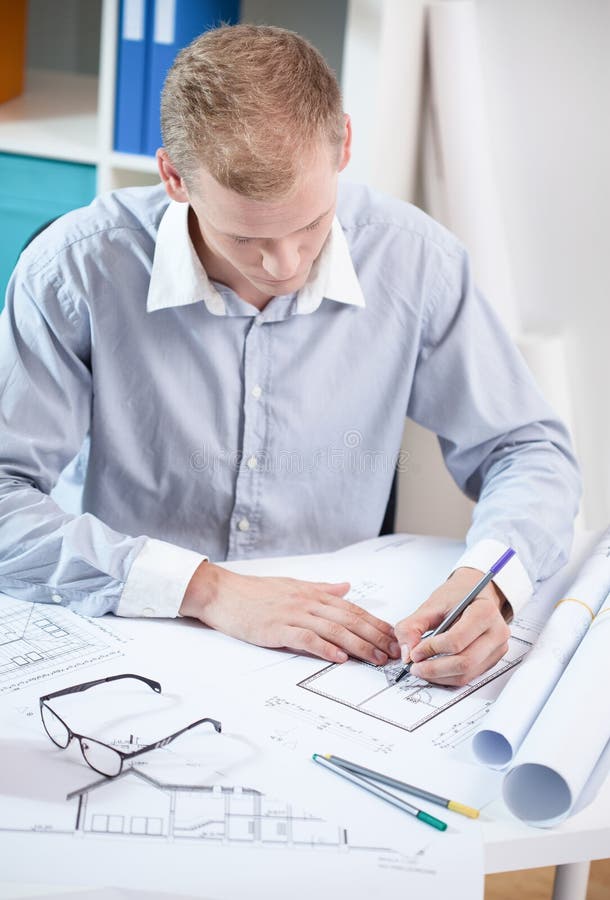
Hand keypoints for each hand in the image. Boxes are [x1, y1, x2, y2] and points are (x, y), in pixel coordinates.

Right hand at [180, 562, 400, 665]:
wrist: (223, 593)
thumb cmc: (255, 592)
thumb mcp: (292, 585)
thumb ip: (321, 589)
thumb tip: (346, 587)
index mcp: (312, 593)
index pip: (352, 609)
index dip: (375, 623)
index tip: (392, 636)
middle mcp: (307, 602)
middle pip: (349, 619)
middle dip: (375, 636)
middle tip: (393, 652)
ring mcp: (293, 615)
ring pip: (334, 629)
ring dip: (358, 645)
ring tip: (376, 658)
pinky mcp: (277, 628)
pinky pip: (306, 638)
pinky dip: (325, 648)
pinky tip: (339, 657)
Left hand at [394, 567, 510, 685]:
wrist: (475, 593)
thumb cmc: (457, 595)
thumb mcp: (431, 604)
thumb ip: (412, 626)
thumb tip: (407, 652)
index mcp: (485, 612)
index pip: (457, 640)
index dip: (432, 649)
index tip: (414, 652)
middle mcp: (496, 632)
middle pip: (464, 662)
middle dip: (434, 668)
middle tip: (415, 667)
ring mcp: (497, 648)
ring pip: (467, 673)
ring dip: (440, 676)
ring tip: (422, 669)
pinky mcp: (492, 660)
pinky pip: (469, 676)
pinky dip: (448, 677)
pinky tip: (434, 670)